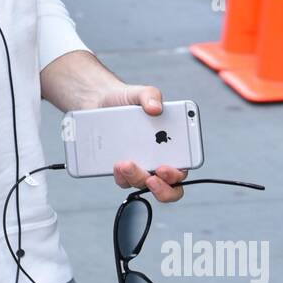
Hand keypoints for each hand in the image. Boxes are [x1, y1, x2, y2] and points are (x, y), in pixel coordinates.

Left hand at [98, 83, 186, 202]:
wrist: (99, 101)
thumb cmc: (126, 100)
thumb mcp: (140, 93)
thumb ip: (151, 96)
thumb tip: (155, 108)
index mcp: (171, 144)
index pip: (183, 167)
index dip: (177, 174)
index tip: (165, 168)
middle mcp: (159, 159)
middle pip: (168, 187)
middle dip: (162, 188)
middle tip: (151, 178)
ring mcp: (140, 166)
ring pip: (143, 185)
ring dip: (136, 178)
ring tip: (124, 163)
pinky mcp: (122, 169)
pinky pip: (124, 180)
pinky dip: (120, 176)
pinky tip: (115, 164)